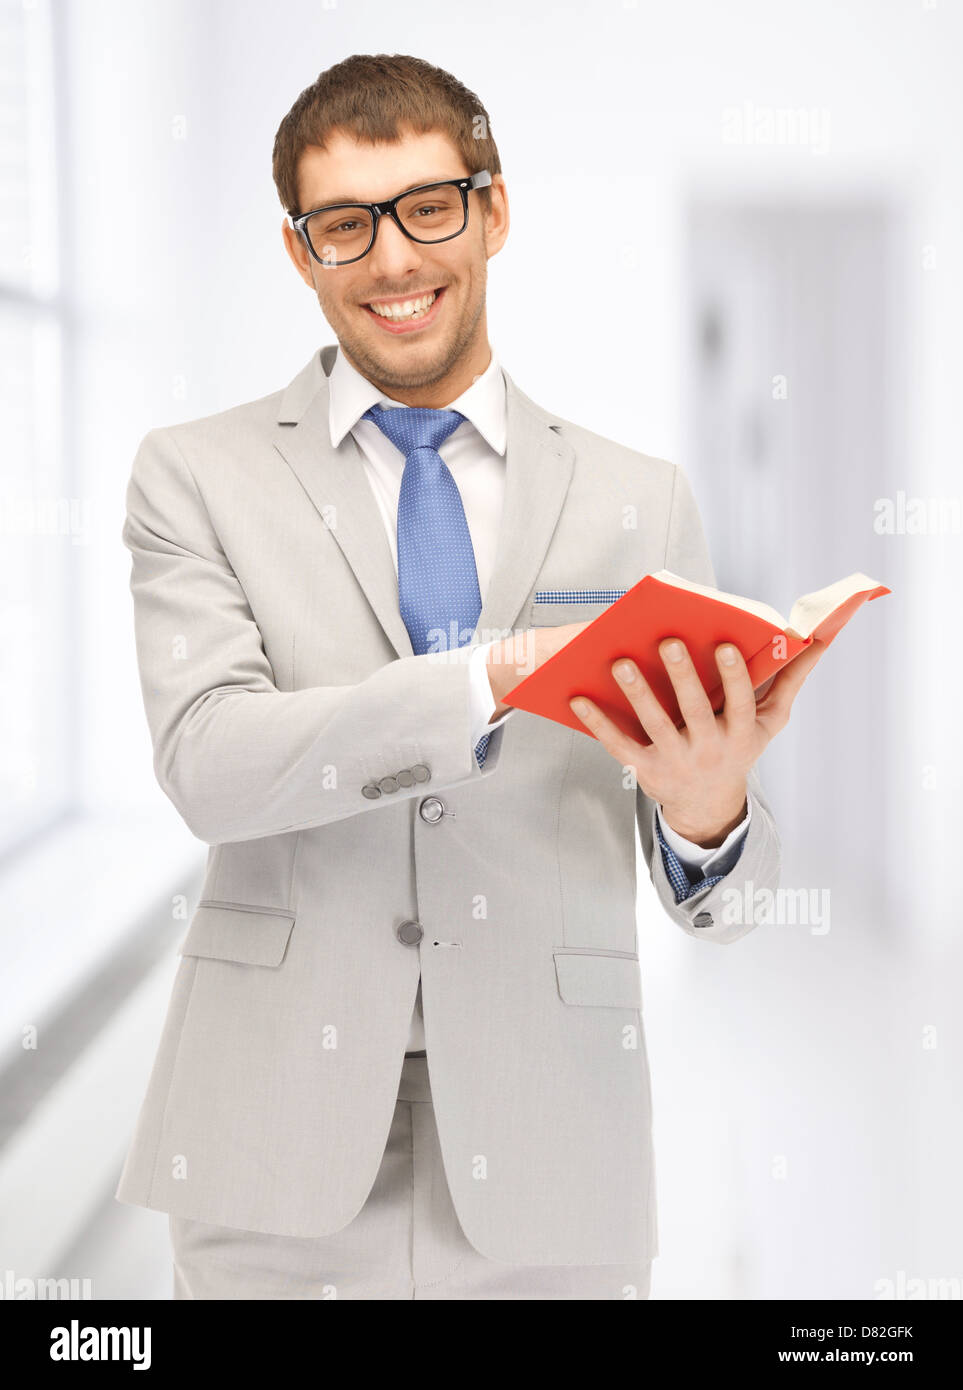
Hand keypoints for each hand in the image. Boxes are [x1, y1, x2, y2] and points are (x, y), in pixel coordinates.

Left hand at [568, 636, 827, 846]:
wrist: (709, 804)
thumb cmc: (740, 746)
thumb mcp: (770, 720)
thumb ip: (791, 677)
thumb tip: (821, 636)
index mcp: (741, 732)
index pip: (739, 702)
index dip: (733, 676)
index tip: (724, 645)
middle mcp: (710, 748)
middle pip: (694, 711)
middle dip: (682, 676)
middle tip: (667, 642)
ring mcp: (675, 760)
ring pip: (654, 725)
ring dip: (637, 694)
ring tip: (620, 663)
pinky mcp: (645, 769)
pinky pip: (619, 745)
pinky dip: (598, 724)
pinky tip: (578, 698)